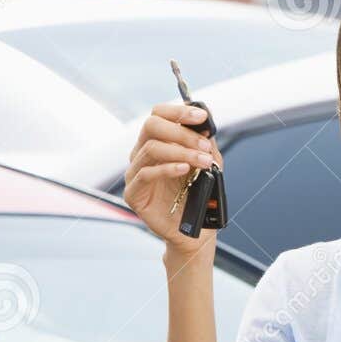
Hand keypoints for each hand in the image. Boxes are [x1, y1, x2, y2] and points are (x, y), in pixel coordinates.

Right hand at [122, 101, 223, 254]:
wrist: (194, 230)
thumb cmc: (198, 195)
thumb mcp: (207, 165)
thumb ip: (205, 144)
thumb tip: (205, 126)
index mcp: (156, 142)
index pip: (158, 115)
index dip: (178, 112)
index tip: (201, 117)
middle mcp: (142, 154)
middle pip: (151, 126)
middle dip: (181, 132)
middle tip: (204, 146)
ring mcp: (135, 173)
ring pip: (151, 148)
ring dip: (182, 152)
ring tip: (203, 161)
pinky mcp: (133, 194)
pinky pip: (146, 174)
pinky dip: (167, 168)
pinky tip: (184, 170)